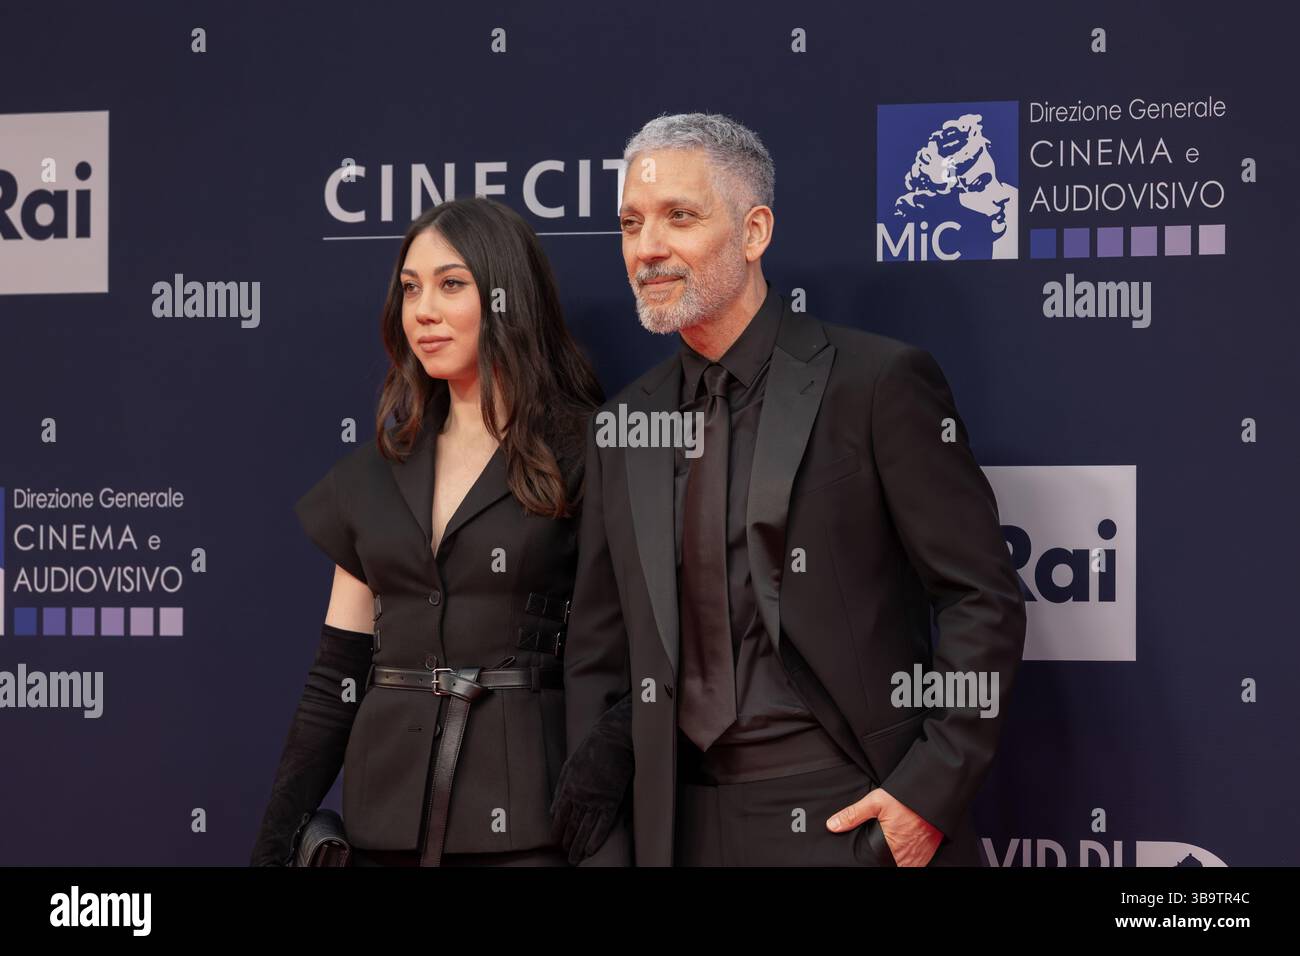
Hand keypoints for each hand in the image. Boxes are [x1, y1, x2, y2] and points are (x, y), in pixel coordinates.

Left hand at [550, 693, 633, 863]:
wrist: (611, 739)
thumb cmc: (591, 749)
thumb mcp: (569, 766)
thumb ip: (561, 788)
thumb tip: (553, 809)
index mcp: (567, 788)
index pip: (559, 816)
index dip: (557, 830)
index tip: (556, 841)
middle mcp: (579, 797)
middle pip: (572, 826)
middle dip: (567, 842)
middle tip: (566, 855)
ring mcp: (595, 800)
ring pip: (585, 829)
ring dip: (579, 846)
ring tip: (575, 859)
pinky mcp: (611, 800)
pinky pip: (603, 825)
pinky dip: (596, 839)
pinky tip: (590, 850)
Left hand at [826, 786, 942, 866]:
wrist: (933, 795)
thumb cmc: (906, 799)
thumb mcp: (876, 802)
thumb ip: (853, 815)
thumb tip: (832, 825)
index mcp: (890, 847)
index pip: (876, 863)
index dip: (870, 859)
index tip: (869, 852)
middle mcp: (905, 857)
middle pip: (888, 865)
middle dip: (881, 859)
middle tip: (880, 845)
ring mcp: (917, 858)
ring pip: (901, 866)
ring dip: (893, 861)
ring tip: (888, 849)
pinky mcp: (926, 855)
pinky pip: (914, 865)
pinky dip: (906, 861)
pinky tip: (900, 851)